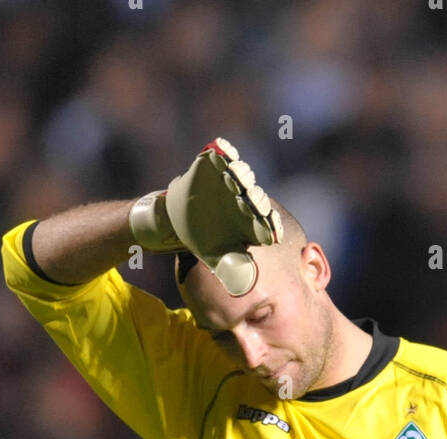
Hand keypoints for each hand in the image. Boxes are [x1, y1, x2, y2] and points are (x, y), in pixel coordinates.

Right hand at [129, 138, 281, 295]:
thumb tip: (246, 282)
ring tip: (235, 172)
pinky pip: (220, 155)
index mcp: (248, 222)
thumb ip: (231, 267)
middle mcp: (243, 200)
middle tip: (252, 198)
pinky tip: (222, 148)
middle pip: (255, 197)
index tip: (272, 232)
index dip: (270, 226)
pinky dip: (223, 150)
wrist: (173, 222)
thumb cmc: (201, 241)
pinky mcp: (213, 167)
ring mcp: (230, 181)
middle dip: (255, 198)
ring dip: (241, 173)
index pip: (265, 223)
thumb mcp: (215, 257)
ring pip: (240, 175)